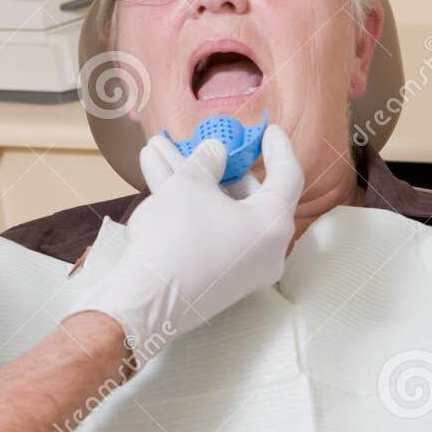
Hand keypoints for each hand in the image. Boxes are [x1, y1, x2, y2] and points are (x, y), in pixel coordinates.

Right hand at [64, 125, 303, 353]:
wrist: (144, 301)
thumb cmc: (176, 238)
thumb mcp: (189, 184)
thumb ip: (207, 161)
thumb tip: (215, 153)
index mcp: (273, 224)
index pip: (287, 176)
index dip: (277, 147)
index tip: (268, 130)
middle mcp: (265, 250)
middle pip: (247, 195)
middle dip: (216, 165)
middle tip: (199, 144)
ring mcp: (240, 268)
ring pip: (219, 212)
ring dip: (190, 181)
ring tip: (157, 150)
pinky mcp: (216, 279)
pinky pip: (209, 233)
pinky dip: (188, 208)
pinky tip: (156, 179)